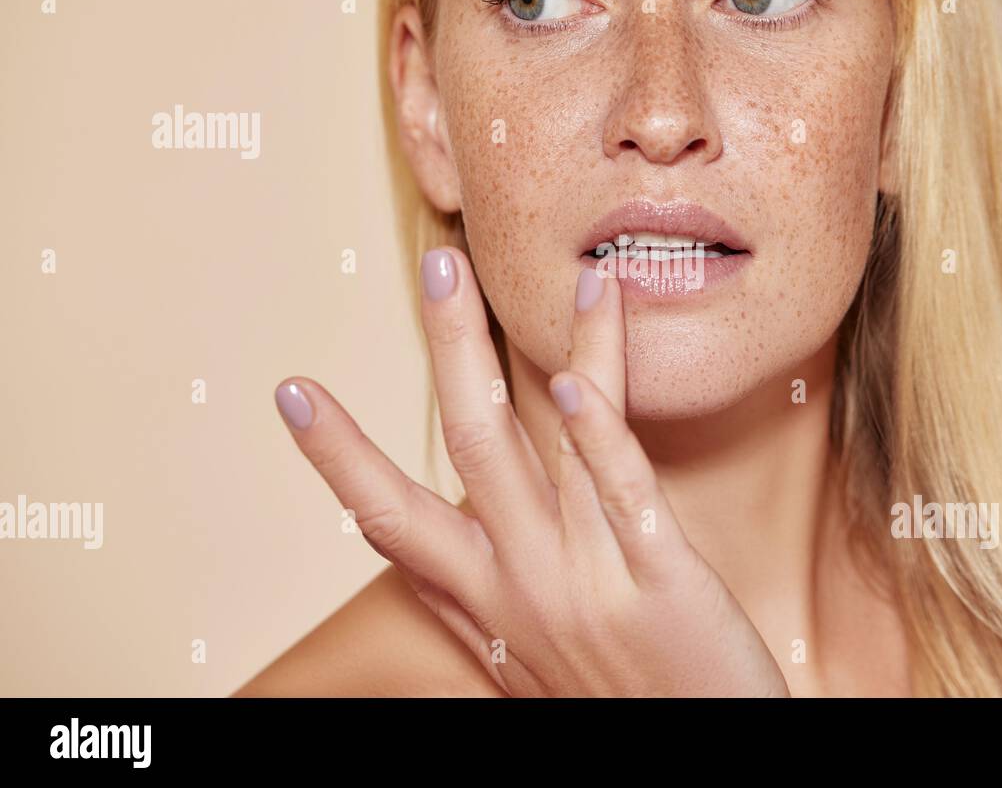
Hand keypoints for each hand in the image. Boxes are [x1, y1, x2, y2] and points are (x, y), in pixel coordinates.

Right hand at [273, 247, 789, 696]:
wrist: (707, 758)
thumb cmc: (624, 702)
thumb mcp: (526, 663)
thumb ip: (475, 606)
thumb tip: (420, 567)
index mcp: (489, 600)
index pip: (393, 519)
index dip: (338, 456)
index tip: (293, 393)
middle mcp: (524, 581)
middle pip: (462, 447)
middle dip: (444, 351)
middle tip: (434, 263)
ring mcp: (586, 577)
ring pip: (530, 447)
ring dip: (514, 353)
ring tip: (515, 275)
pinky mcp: (658, 580)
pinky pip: (619, 492)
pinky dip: (595, 430)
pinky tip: (574, 380)